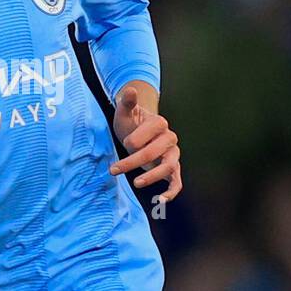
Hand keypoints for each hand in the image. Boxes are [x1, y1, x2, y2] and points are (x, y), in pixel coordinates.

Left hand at [109, 86, 181, 200]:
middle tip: (113, 169)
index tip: (124, 143)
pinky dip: (172, 191)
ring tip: (136, 183)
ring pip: (168, 167)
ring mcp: (172, 154)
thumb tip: (130, 90)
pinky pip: (176, 181)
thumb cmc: (130, 122)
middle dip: (133, 161)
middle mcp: (170, 138)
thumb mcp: (125, 112)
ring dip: (151, 176)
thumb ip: (127, 102)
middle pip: (154, 153)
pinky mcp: (172, 168)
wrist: (137, 131)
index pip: (150, 133)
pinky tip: (161, 200)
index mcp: (160, 123)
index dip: (135, 140)